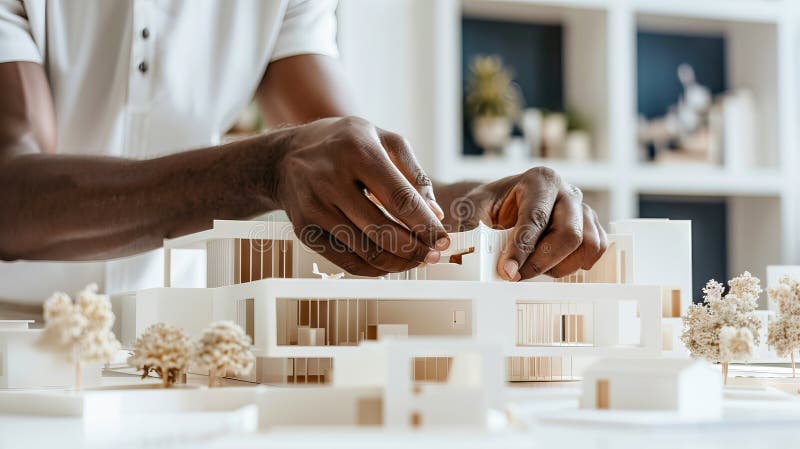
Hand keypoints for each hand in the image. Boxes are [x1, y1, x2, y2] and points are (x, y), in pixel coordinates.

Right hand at [271, 116, 449, 275]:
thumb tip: (435, 213)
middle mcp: (331, 178)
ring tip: (416, 260)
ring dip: (399, 263)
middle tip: (432, 254)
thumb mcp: (381, 139)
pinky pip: (346, 261)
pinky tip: (390, 263)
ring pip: (366, 251)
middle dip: (416, 249)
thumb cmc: (343, 145)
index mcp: (357, 150)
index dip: (426, 225)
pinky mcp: (305, 230)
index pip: (400, 199)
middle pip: (384, 230)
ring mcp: (315, 207)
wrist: (285, 157)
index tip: (443, 239)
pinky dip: (374, 269)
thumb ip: (413, 173)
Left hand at [447, 167, 607, 280]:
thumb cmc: (490, 204)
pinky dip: (575, 264)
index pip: (536, 218)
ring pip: (586, 246)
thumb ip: (472, 226)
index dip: (521, 249)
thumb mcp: (474, 207)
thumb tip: (468, 251)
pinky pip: (595, 251)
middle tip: (515, 275)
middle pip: (569, 235)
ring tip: (532, 266)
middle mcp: (567, 192)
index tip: (506, 271)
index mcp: (540, 180)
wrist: (502, 202)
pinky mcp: (590, 227)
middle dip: (541, 262)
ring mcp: (583, 209)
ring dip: (558, 266)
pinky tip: (550, 263)